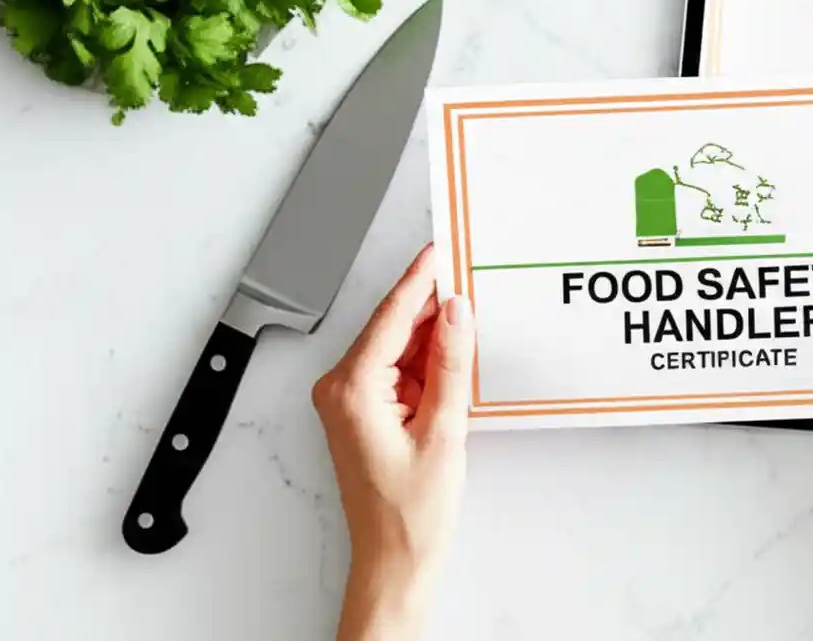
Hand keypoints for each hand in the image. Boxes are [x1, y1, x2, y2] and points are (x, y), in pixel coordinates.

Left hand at [312, 244, 475, 640]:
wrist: (395, 561)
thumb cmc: (409, 515)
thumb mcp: (444, 431)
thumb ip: (451, 365)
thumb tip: (457, 314)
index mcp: (352, 389)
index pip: (391, 317)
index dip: (420, 280)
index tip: (439, 250)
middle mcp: (342, 390)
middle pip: (392, 328)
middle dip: (431, 306)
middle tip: (467, 276)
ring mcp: (351, 401)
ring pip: (397, 349)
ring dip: (432, 336)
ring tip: (470, 317)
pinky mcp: (365, 413)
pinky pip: (398, 372)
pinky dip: (426, 363)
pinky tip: (454, 355)